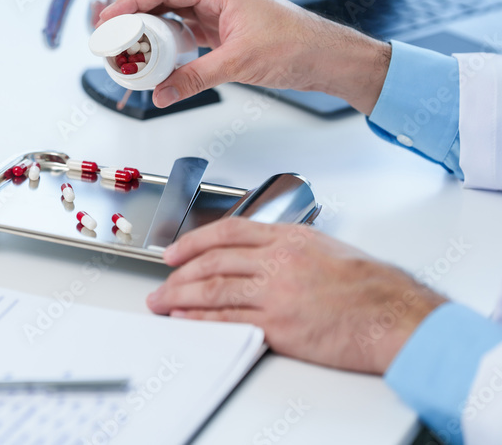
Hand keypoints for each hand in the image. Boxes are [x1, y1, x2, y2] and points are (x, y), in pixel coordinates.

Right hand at [98, 0, 391, 112]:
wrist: (328, 59)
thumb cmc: (298, 45)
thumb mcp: (239, 63)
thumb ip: (196, 78)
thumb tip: (162, 92)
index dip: (132, 0)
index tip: (110, 17)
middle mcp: (217, 1)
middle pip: (163, 2)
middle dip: (134, 18)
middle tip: (111, 37)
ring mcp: (220, 18)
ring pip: (174, 22)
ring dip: (151, 36)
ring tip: (129, 52)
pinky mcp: (225, 37)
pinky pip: (187, 39)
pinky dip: (170, 51)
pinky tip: (159, 65)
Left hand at [146, 218, 445, 374]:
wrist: (395, 316)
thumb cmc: (371, 286)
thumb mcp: (326, 247)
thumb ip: (287, 247)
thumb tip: (256, 254)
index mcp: (289, 238)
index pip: (228, 231)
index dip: (194, 240)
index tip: (176, 251)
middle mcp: (278, 262)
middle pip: (213, 261)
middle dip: (180, 272)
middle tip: (163, 280)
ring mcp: (276, 293)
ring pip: (213, 289)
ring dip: (180, 295)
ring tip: (162, 302)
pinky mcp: (278, 325)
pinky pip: (228, 318)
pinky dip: (200, 318)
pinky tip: (185, 317)